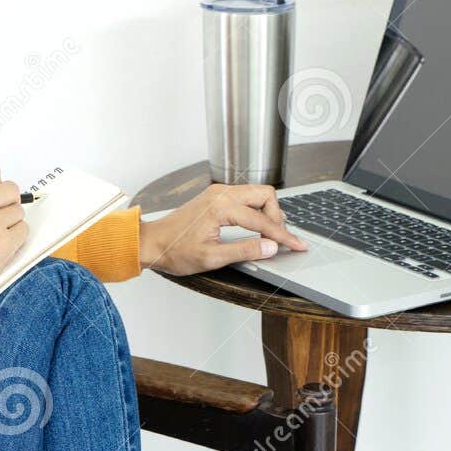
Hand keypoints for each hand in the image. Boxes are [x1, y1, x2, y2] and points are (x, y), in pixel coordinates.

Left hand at [139, 183, 307, 275]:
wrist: (152, 242)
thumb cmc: (175, 251)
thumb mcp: (212, 258)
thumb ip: (245, 250)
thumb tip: (271, 247)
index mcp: (222, 207)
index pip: (263, 221)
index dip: (283, 236)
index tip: (298, 245)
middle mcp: (221, 194)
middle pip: (265, 195)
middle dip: (277, 217)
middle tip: (280, 239)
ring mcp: (218, 192)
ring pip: (256, 193)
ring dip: (267, 212)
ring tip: (269, 234)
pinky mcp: (215, 196)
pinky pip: (244, 196)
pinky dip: (255, 209)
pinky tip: (255, 226)